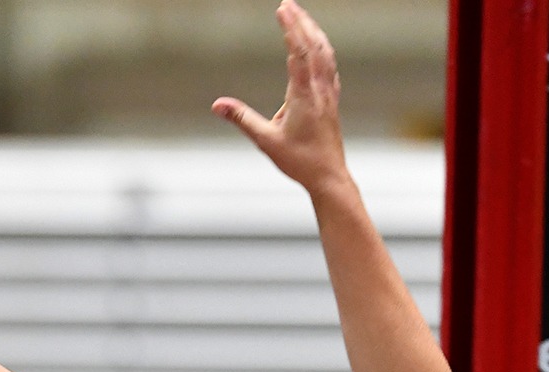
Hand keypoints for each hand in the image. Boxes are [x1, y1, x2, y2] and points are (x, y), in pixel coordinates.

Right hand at [213, 0, 349, 196]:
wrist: (329, 176)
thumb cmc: (299, 161)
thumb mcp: (265, 141)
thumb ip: (242, 119)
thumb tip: (217, 105)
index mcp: (304, 95)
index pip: (298, 53)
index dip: (291, 28)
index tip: (282, 8)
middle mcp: (320, 89)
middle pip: (314, 46)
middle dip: (301, 22)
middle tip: (288, 3)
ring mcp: (328, 93)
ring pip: (325, 53)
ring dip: (313, 32)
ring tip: (302, 17)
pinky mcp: (331, 100)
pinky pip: (329, 65)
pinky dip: (322, 48)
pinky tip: (319, 47)